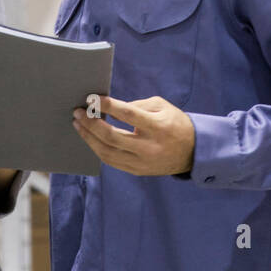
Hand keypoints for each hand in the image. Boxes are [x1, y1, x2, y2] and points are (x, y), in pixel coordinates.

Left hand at [72, 95, 194, 175]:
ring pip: (107, 153)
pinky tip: (90, 138)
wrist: (192, 152)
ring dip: (89, 138)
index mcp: (158, 127)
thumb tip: (110, 108)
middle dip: (91, 123)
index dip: (108, 106)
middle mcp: (149, 147)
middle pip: (112, 137)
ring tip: (78, 125)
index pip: (128, 115)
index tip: (92, 98)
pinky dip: (98, 149)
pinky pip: (112, 161)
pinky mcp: (138, 171)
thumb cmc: (174, 122)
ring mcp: (142, 162)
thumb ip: (136, 105)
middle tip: (78, 112)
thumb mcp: (161, 106)